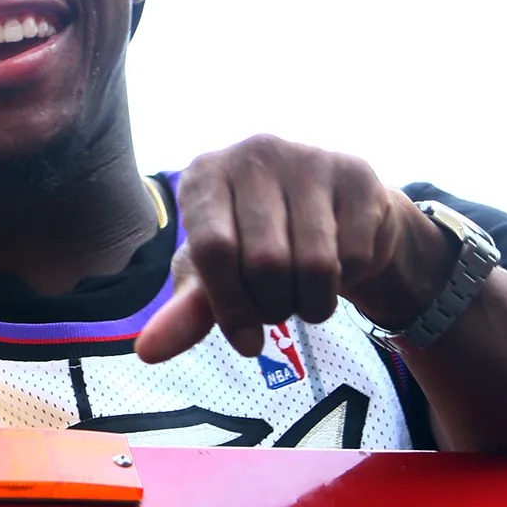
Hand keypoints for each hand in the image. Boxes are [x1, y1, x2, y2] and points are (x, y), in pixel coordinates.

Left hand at [138, 135, 451, 362]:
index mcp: (204, 175)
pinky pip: (356, 257)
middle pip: (267, 263)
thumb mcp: (213, 278)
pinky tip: (338, 264)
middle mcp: (253, 154)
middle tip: (277, 306)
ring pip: (317, 264)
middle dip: (274, 306)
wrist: (331, 218)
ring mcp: (309, 158)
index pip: (214, 250)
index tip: (246, 341)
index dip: (232, 306)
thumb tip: (148, 351)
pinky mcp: (358, 173)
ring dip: (313, 302)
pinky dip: (348, 282)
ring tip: (303, 292)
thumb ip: (185, 312)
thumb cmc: (255, 246)